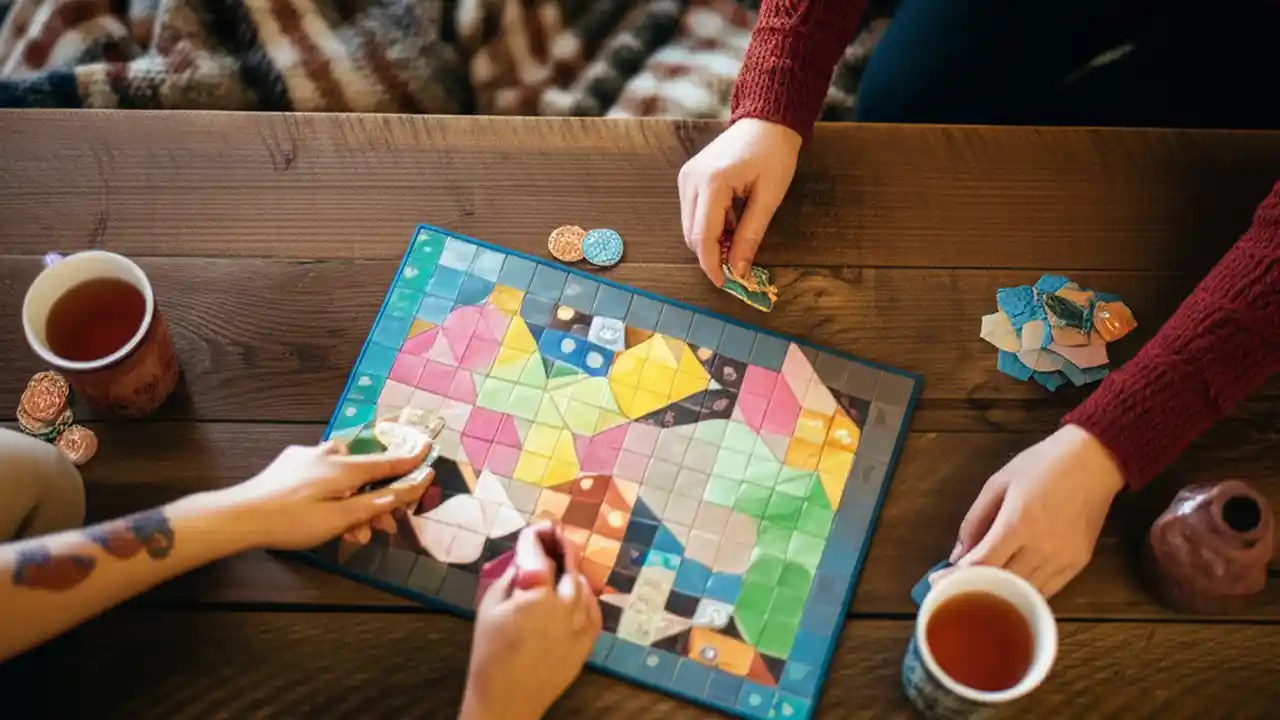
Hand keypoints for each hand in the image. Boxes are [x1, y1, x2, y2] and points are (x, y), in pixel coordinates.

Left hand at [216, 440, 432, 550]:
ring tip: (349, 529)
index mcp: (343, 468)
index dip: (409, 462)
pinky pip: (322, 473)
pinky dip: (332, 490)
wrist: (240, 516)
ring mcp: (306, 457)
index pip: (386, 463)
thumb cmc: (292, 522)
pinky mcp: (289, 464)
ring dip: (352, 499)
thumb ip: (375, 503)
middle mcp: (328, 455)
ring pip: (342, 474)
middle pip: (364, 473)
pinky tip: (322, 507)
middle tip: (381, 527)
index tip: (428, 452)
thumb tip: (409, 487)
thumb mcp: (339, 519)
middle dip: (376, 500)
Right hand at [461, 522, 601, 719]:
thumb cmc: (490, 652)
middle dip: (561, 545)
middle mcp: (565, 605)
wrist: (507, 698)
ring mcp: (581, 623)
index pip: (539, 554)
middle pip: (569, 563)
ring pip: (583, 584)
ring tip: (561, 562)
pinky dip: (583, 594)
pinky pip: (592, 606)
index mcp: (537, 595)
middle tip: (554, 532)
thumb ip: (512, 576)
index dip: (535, 537)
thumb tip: (526, 557)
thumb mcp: (490, 607)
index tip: (536, 527)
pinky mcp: (589, 639)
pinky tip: (574, 590)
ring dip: (572, 570)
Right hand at [677, 118, 800, 285]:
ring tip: (737, 240)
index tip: (725, 284)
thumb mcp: (769, 198)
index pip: (702, 237)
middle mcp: (691, 180)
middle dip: (712, 255)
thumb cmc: (774, 154)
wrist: (766, 121)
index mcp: (712, 183)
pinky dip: (709, 227)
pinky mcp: (688, 178)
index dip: (712, 265)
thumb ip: (750, 235)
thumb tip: (739, 269)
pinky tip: (730, 223)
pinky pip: (692, 213)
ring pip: (689, 227)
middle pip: (692, 235)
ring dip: (711, 241)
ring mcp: (686, 178)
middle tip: (737, 266)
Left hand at [936, 424, 1125, 597]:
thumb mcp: (997, 483)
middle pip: (1003, 585)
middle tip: (956, 588)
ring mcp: (1063, 559)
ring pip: (1025, 594)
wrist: (1094, 459)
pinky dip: (1026, 593)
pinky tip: (1012, 587)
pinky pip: (1048, 591)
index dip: (957, 577)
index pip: (982, 564)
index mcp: (1018, 523)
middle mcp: (1042, 547)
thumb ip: (974, 521)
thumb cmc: (1041, 465)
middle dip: (975, 589)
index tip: (938, 582)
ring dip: (1001, 595)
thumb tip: (958, 555)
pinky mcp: (1079, 564)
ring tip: (981, 589)